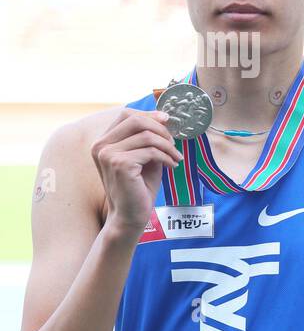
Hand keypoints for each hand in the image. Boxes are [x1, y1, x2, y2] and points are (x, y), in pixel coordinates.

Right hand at [90, 109, 182, 240]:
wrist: (130, 215)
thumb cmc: (138, 187)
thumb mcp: (144, 157)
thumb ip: (149, 139)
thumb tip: (163, 118)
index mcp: (103, 142)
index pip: (126, 115)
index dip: (149, 115)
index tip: (168, 121)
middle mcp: (101, 146)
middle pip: (135, 120)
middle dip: (160, 129)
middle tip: (174, 143)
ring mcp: (108, 154)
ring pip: (147, 136)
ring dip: (168, 146)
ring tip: (176, 157)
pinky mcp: (120, 164)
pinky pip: (151, 151)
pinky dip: (167, 157)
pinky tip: (172, 165)